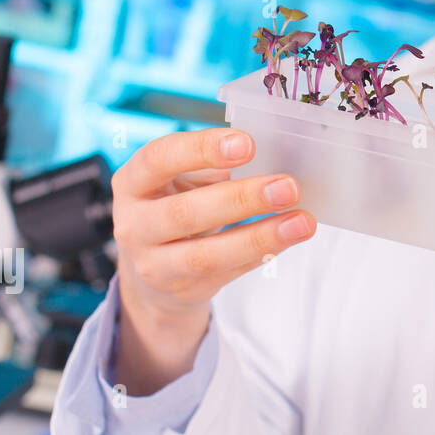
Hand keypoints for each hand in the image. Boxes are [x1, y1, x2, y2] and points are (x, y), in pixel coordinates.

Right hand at [109, 128, 315, 393]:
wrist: (151, 270)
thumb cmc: (176, 205)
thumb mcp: (180, 179)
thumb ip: (213, 165)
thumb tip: (274, 155)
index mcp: (133, 182)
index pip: (159, 158)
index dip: (201, 149)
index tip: (248, 143)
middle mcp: (134, 224)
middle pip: (186, 212)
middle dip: (242, 198)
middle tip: (289, 186)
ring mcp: (153, 264)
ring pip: (207, 254)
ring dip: (260, 236)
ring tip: (302, 221)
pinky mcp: (181, 290)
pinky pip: (227, 273)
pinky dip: (261, 254)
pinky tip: (289, 238)